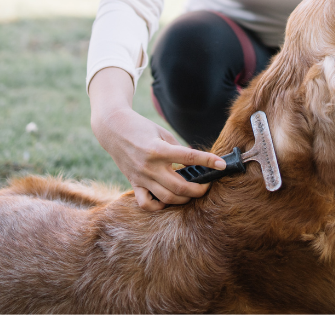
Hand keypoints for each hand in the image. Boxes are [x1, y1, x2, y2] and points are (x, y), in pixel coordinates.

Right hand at [88, 67, 226, 211]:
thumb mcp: (162, 133)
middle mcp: (149, 166)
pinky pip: (146, 203)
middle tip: (207, 185)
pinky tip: (167, 199)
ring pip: (166, 197)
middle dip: (198, 189)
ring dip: (183, 199)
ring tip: (191, 192)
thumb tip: (195, 165)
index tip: (222, 164)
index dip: (208, 161)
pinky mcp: (134, 183)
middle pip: (180, 186)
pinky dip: (158, 205)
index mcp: (158, 149)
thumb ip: (177, 150)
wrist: (112, 129)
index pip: (189, 157)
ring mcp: (140, 177)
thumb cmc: (140, 128)